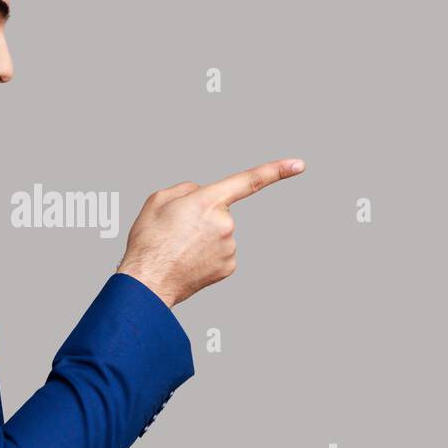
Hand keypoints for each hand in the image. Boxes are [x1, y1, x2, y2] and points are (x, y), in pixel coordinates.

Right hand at [116, 158, 305, 306]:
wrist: (148, 282)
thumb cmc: (149, 242)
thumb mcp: (157, 200)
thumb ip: (185, 189)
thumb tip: (200, 194)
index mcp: (208, 201)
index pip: (249, 181)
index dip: (276, 170)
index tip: (299, 164)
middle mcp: (225, 223)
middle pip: (219, 211)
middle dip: (202, 216)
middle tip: (177, 231)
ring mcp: (230, 247)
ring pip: (220, 233)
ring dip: (203, 237)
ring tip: (179, 247)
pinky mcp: (229, 266)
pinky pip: (221, 252)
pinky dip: (207, 254)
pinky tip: (189, 260)